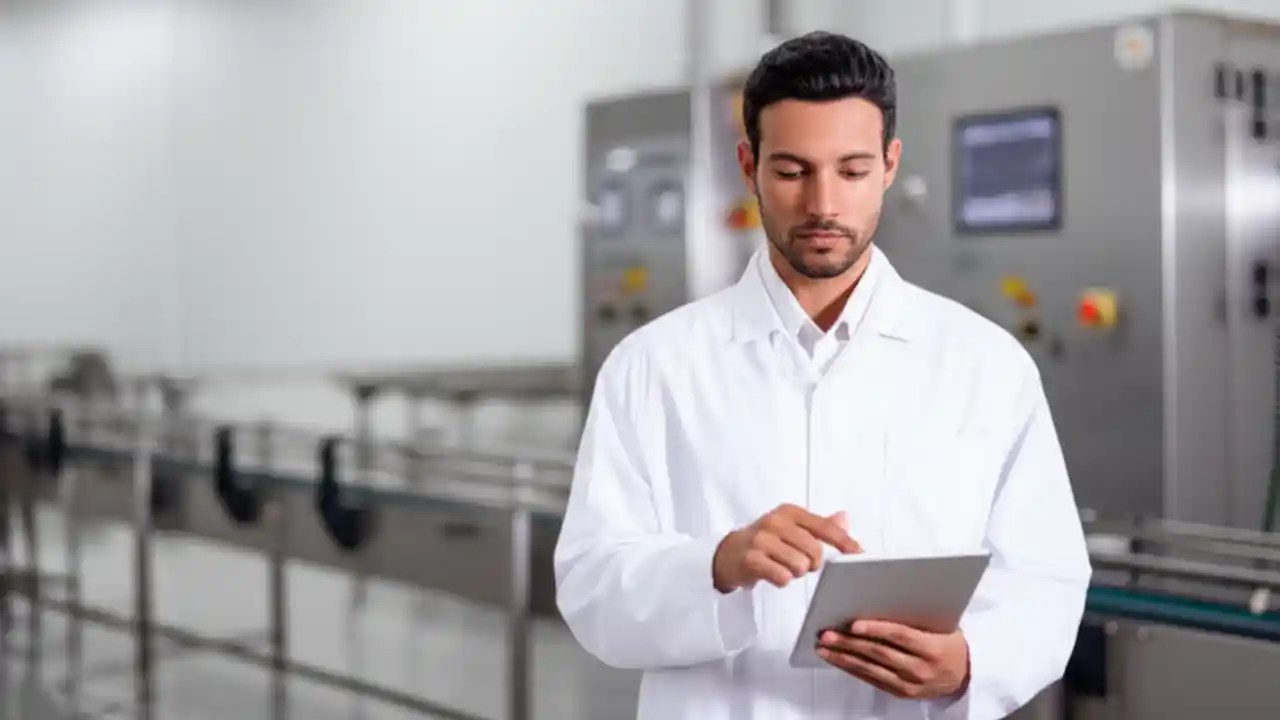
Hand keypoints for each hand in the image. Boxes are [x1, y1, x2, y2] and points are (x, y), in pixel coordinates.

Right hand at [712, 504, 860, 591]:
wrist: (727, 553)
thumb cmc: (765, 541)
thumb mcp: (791, 528)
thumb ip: (819, 525)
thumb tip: (845, 517)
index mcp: (789, 512)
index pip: (825, 527)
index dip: (845, 542)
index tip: (860, 555)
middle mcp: (775, 522)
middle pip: (815, 551)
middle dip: (812, 563)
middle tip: (801, 564)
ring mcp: (761, 540)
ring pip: (800, 566)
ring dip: (796, 572)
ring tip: (783, 567)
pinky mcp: (752, 559)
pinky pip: (783, 577)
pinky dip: (782, 580)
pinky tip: (772, 573)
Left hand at [816, 620, 968, 700]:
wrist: (966, 675)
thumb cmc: (950, 642)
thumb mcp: (943, 626)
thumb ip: (915, 617)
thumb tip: (880, 599)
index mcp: (933, 649)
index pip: (900, 636)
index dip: (876, 629)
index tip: (854, 623)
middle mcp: (921, 670)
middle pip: (880, 653)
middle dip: (850, 643)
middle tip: (827, 634)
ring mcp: (910, 685)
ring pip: (871, 670)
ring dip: (844, 658)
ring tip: (824, 647)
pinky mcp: (901, 694)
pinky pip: (872, 680)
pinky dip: (853, 669)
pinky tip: (838, 660)